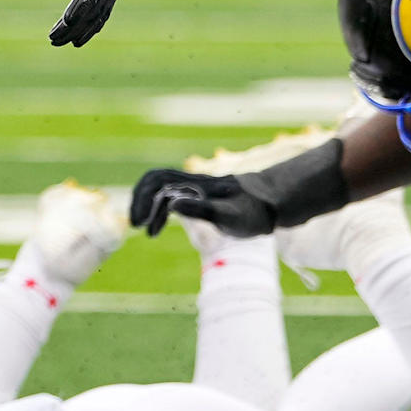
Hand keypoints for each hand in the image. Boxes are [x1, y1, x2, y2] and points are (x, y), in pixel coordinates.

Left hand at [41, 0, 132, 47]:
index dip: (80, 5)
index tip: (65, 22)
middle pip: (100, 3)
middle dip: (77, 23)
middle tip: (54, 39)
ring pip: (103, 9)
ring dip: (83, 28)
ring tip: (58, 41)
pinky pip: (105, 6)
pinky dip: (91, 22)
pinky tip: (77, 37)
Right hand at [128, 164, 279, 239]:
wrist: (274, 204)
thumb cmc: (254, 212)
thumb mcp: (230, 217)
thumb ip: (202, 209)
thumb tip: (171, 203)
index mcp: (197, 184)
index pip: (159, 181)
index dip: (145, 199)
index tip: (142, 224)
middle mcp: (193, 182)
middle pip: (155, 180)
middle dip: (141, 200)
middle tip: (137, 225)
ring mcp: (195, 188)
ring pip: (160, 189)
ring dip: (148, 206)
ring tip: (146, 230)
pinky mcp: (199, 196)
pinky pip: (170, 197)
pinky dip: (159, 211)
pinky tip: (157, 229)